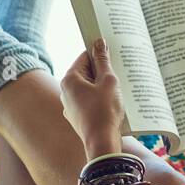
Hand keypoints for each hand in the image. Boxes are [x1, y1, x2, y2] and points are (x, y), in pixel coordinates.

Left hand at [60, 37, 124, 156]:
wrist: (101, 142)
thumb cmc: (105, 110)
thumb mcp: (108, 81)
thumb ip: (103, 61)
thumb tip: (98, 42)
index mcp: (70, 79)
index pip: (84, 56)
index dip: (100, 55)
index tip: (114, 56)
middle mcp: (65, 91)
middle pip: (86, 72)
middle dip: (102, 72)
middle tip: (119, 74)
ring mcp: (69, 105)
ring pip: (88, 88)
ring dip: (102, 86)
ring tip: (118, 91)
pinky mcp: (76, 116)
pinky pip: (88, 101)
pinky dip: (99, 99)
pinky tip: (112, 104)